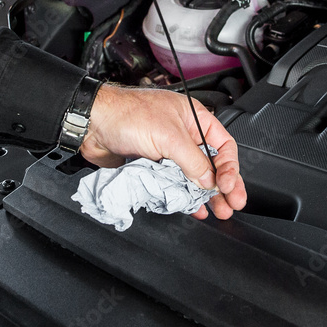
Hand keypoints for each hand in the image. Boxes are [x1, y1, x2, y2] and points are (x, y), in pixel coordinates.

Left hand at [79, 85, 246, 220]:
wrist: (92, 124)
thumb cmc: (127, 114)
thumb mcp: (169, 137)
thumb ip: (193, 161)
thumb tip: (209, 181)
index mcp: (195, 119)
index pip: (223, 146)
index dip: (229, 167)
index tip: (228, 185)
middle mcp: (185, 136)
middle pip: (212, 165)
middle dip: (224, 186)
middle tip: (233, 204)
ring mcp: (169, 153)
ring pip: (194, 178)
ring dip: (206, 196)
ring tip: (219, 211)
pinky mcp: (154, 167)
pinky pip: (174, 185)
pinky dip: (185, 198)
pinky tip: (193, 209)